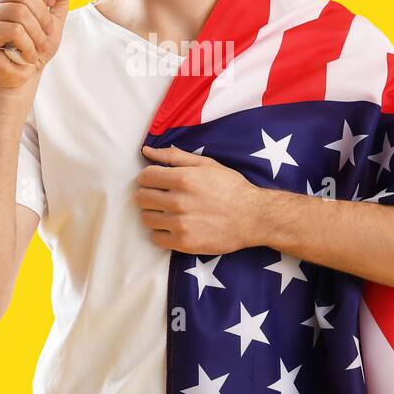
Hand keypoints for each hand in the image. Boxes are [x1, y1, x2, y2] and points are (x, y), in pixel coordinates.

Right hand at [0, 0, 74, 89]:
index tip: (49, 2)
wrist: (24, 73)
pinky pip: (13, 31)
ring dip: (37, 34)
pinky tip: (26, 54)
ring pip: (19, 12)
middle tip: (45, 31)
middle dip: (43, 15)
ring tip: (37, 45)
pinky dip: (28, 46)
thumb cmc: (36, 44)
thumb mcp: (56, 15)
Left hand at [135, 145, 262, 254]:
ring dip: (154, 214)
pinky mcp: (184, 243)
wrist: (252, 217)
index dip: (148, 178)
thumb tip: (146, 151)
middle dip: (148, 195)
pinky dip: (161, 233)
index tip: (156, 182)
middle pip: (141, 198)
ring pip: (146, 219)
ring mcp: (180, 224)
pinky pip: (156, 238)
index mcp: (182, 179)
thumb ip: (174, 156)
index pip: (145, 177)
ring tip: (169, 212)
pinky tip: (174, 227)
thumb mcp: (206, 164)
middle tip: (162, 197)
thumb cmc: (230, 187)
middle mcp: (178, 201)